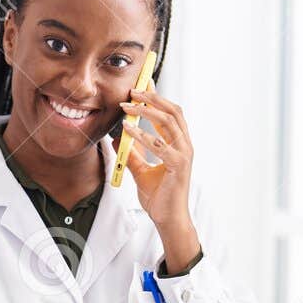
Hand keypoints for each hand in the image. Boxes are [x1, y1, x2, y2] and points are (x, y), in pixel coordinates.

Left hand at [119, 88, 200, 271]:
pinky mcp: (179, 166)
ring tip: (127, 106)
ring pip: (168, 122)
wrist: (168, 218)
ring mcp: (184, 154)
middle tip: (133, 89)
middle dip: (153, 97)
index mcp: (179, 144)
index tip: (143, 83)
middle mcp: (185, 145)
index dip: (157, 97)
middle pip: (172, 111)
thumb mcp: (141, 171)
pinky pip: (160, 145)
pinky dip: (142, 135)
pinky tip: (127, 130)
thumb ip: (132, 154)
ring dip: (147, 111)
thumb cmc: (159, 196)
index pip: (170, 113)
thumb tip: (117, 139)